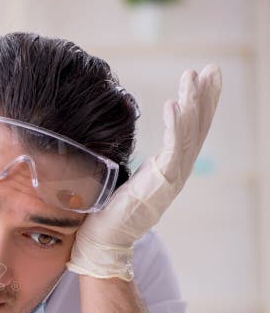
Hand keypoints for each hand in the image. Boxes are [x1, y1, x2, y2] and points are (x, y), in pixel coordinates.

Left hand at [67, 64, 221, 280]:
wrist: (101, 243)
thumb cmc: (104, 213)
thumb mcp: (119, 180)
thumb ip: (126, 164)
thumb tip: (112, 144)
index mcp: (166, 170)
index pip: (187, 131)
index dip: (198, 104)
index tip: (203, 77)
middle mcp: (174, 172)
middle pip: (196, 129)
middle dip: (205, 97)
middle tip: (212, 69)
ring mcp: (170, 178)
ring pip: (188, 134)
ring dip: (193, 103)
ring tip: (193, 76)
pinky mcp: (160, 184)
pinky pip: (172, 149)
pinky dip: (175, 126)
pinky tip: (173, 104)